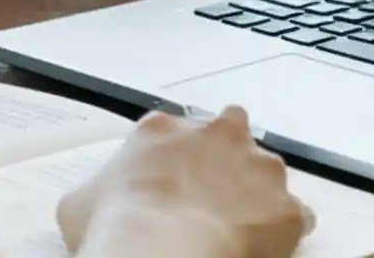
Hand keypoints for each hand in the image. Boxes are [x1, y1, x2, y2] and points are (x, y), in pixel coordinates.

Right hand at [58, 106, 313, 257]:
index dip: (176, 157)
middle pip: (232, 131)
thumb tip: (103, 197)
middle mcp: (220, 134)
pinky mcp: (285, 206)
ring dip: (255, 194)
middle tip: (210, 194)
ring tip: (236, 227)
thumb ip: (101, 185)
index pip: (175, 130)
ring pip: (267, 172)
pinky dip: (282, 230)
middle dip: (226, 155)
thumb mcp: (79, 201)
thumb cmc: (115, 226)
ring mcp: (258, 167)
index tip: (171, 181)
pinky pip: (294, 216)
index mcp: (165, 128)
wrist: (160, 251)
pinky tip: (263, 247)